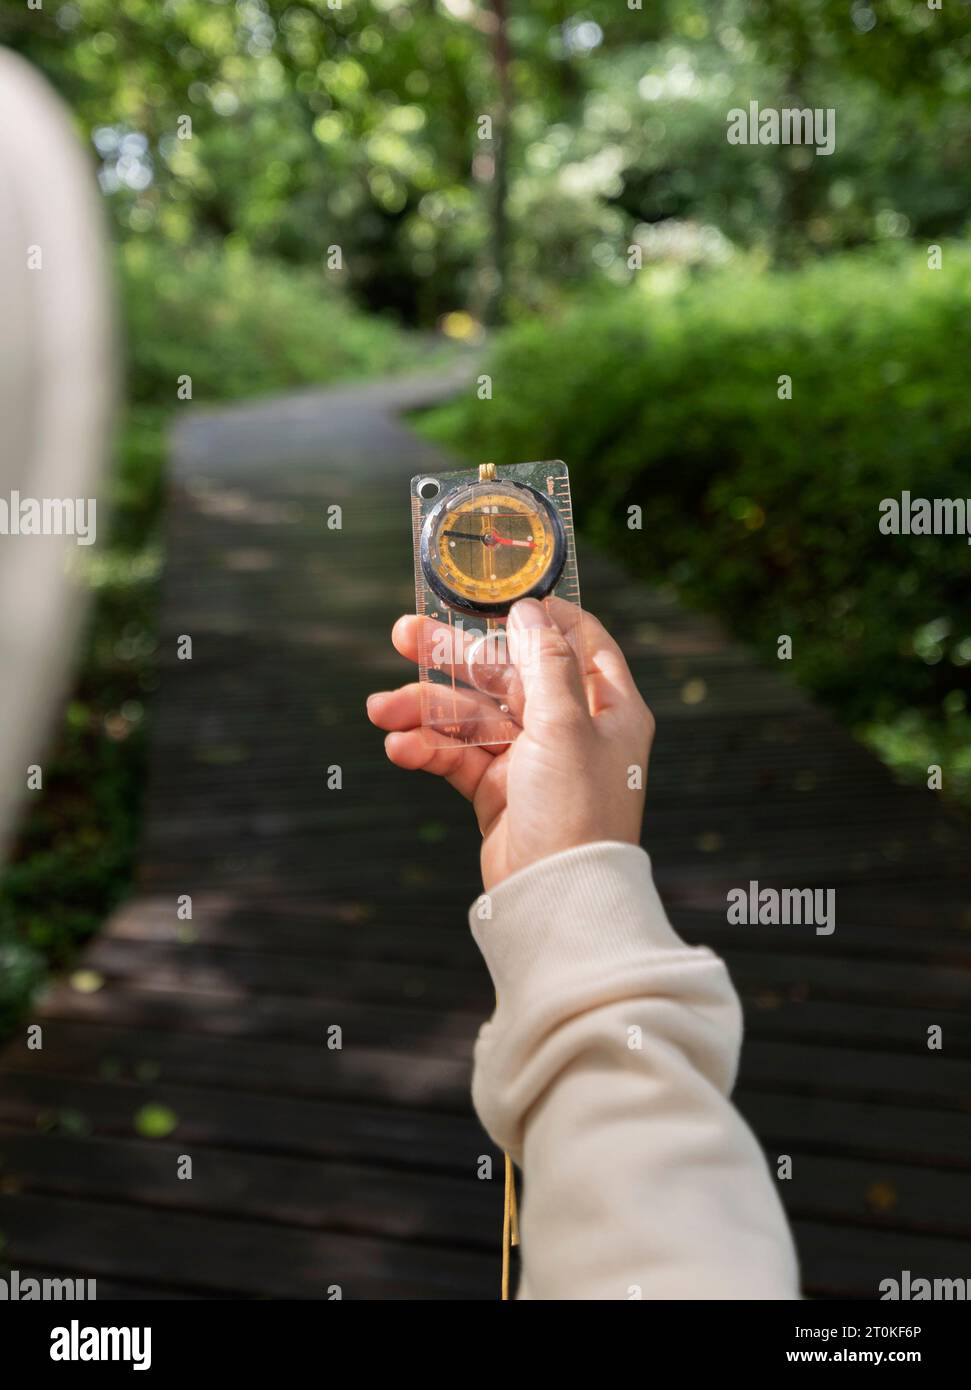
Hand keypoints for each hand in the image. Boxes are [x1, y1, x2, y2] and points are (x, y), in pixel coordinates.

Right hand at [366, 598, 654, 892]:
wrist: (556, 898)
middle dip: (454, 657)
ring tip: (381, 708)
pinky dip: (428, 749)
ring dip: (426, 709)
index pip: (577, 640)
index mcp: (607, 706)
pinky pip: (458, 756)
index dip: (536, 614)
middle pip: (508, 674)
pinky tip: (400, 746)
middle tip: (403, 634)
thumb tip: (529, 608)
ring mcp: (533, 760)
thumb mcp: (566, 723)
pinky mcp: (499, 791)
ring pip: (473, 716)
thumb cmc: (578, 811)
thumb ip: (544, 662)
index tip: (491, 594)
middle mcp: (572, 728)